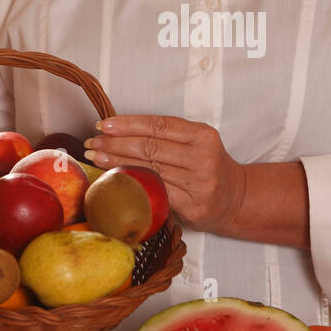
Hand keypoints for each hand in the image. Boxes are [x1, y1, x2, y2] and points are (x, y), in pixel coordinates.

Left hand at [84, 115, 247, 236]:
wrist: (237, 199)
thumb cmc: (208, 168)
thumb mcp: (197, 143)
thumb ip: (168, 136)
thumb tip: (120, 129)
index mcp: (203, 135)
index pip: (159, 125)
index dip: (129, 124)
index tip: (104, 124)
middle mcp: (203, 157)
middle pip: (151, 146)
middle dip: (116, 143)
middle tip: (93, 142)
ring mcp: (200, 183)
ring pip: (150, 169)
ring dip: (118, 162)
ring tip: (96, 156)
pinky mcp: (194, 206)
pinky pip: (157, 193)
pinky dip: (133, 184)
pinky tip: (115, 180)